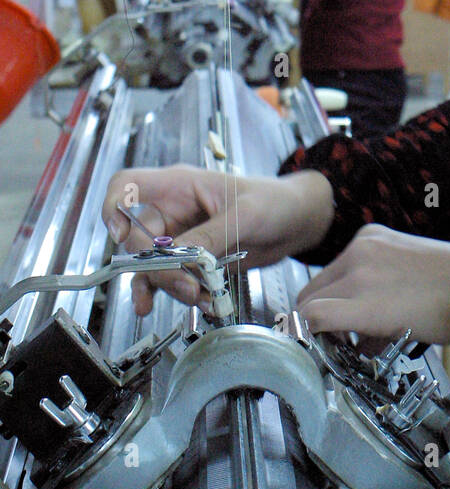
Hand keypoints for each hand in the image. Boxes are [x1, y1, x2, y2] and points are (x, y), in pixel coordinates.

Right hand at [102, 164, 334, 316]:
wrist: (297, 223)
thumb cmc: (274, 201)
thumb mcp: (244, 215)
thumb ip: (210, 236)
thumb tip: (180, 258)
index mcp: (180, 185)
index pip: (127, 184)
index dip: (113, 206)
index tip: (119, 235)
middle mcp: (174, 211)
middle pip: (138, 240)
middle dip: (156, 268)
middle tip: (186, 285)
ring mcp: (181, 237)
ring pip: (153, 266)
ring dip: (169, 286)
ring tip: (197, 297)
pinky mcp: (193, 260)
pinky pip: (172, 279)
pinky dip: (178, 294)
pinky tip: (191, 303)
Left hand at [295, 226, 449, 346]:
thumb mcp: (414, 275)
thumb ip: (381, 293)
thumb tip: (364, 332)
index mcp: (373, 238)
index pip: (331, 276)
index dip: (332, 307)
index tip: (344, 328)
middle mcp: (360, 249)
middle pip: (313, 290)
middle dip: (324, 321)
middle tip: (346, 344)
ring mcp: (358, 273)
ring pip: (310, 306)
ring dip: (327, 333)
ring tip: (358, 350)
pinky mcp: (361, 302)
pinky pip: (314, 319)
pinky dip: (317, 338)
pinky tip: (342, 352)